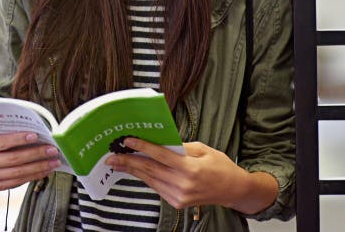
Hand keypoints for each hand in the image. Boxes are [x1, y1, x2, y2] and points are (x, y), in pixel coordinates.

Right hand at [0, 131, 60, 190]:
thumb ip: (12, 131)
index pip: (2, 142)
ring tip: (54, 162)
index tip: (36, 136)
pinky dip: (34, 176)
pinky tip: (46, 170)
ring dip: (39, 167)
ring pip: (18, 173)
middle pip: (13, 159)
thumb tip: (38, 133)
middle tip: (52, 150)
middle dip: (35, 154)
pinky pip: (18, 182)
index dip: (19, 139)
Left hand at [105, 138, 277, 213]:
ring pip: (150, 180)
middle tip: (111, 155)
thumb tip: (158, 141)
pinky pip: (156, 187)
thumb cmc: (220, 166)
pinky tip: (134, 170)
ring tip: (117, 163)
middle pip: (150, 170)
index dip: (142, 148)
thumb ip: (180, 147)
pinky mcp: (176, 203)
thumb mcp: (203, 149)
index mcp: (191, 169)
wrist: (233, 190)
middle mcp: (183, 185)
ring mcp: (179, 196)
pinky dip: (144, 177)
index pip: (161, 156)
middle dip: (128, 162)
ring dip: (132, 170)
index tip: (128, 141)